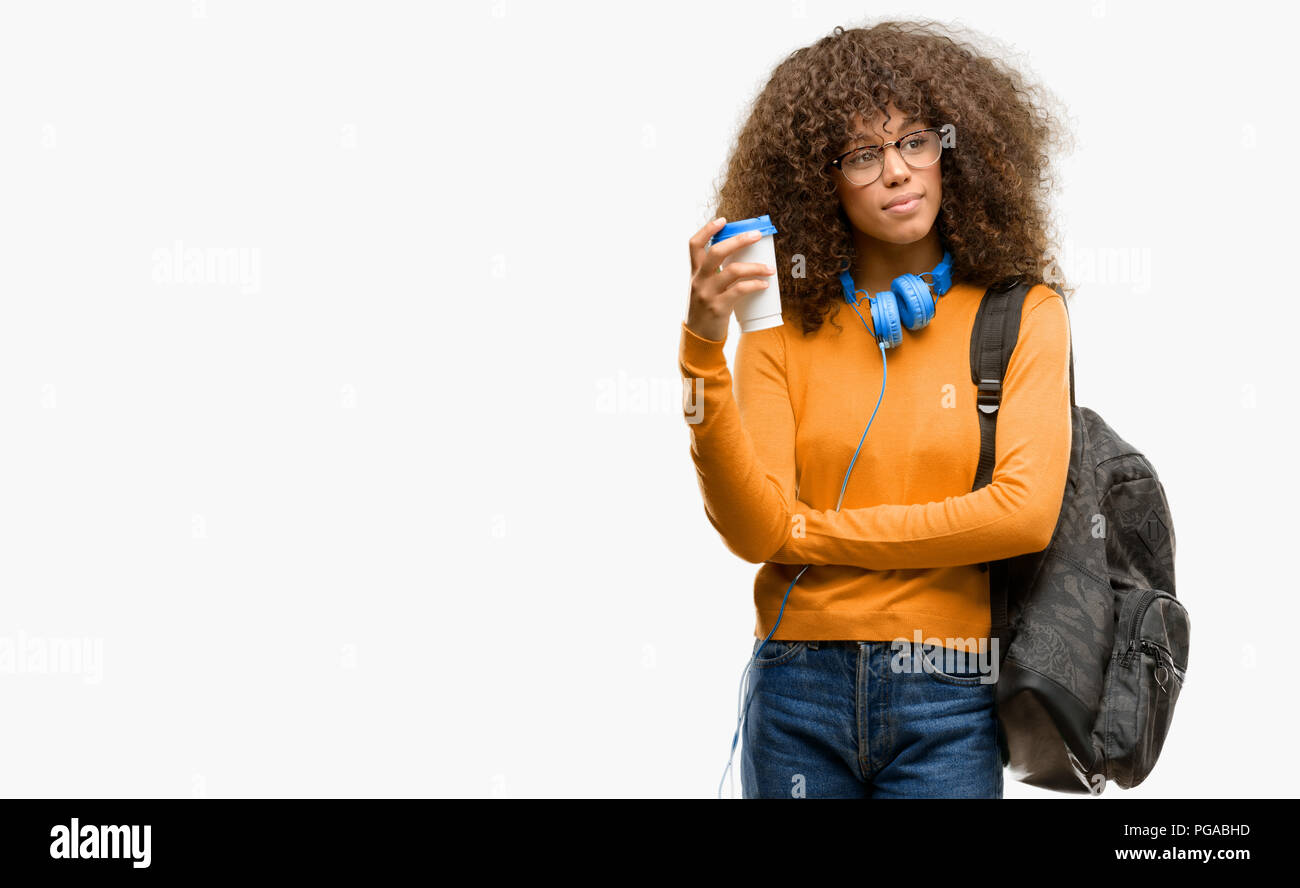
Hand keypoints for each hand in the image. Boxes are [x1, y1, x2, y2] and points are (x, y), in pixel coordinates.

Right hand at [685, 217, 776, 341]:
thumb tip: (739, 258)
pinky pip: (740, 290)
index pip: (694, 244)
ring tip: (769, 268)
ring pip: (733, 270)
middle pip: (717, 252)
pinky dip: (754, 284)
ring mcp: (708, 294)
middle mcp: (699, 280)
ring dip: (755, 267)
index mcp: (695, 273)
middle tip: (756, 236)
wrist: (698, 339)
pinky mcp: (719, 307)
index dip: (707, 230)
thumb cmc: (705, 310)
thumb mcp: (702, 288)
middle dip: (739, 240)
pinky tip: (764, 284)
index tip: (723, 220)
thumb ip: (713, 274)